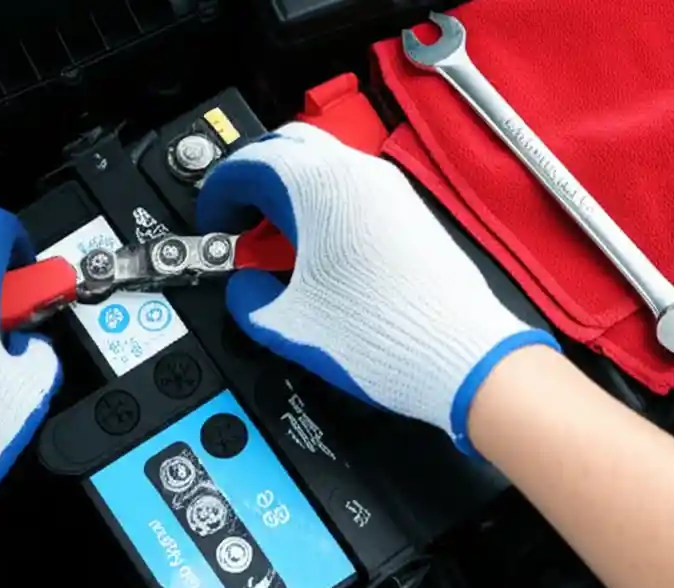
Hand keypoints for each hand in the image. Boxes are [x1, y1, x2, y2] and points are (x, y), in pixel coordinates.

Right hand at [197, 123, 556, 453]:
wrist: (461, 356)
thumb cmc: (387, 334)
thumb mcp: (290, 325)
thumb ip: (249, 301)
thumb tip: (244, 291)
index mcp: (321, 187)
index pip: (250, 163)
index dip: (218, 192)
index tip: (212, 221)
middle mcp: (359, 175)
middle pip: (286, 146)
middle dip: (251, 178)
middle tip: (235, 218)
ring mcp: (389, 191)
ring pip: (322, 165)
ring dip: (287, 190)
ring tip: (272, 240)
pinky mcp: (408, 213)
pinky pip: (351, 189)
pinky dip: (320, 206)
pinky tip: (314, 253)